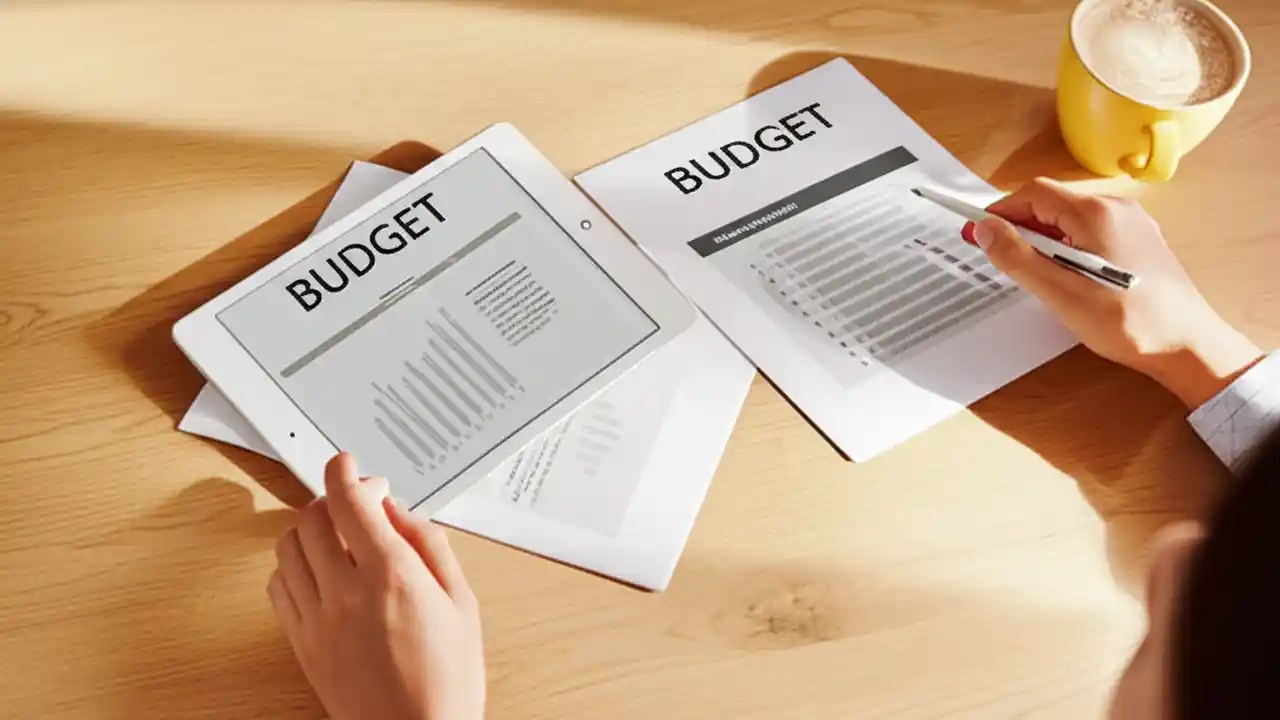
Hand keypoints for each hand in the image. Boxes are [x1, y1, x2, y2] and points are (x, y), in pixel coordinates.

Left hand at [267, 453, 484, 719]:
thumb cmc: (447, 682)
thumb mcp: (462, 603)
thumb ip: (430, 546)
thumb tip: (400, 513)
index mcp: (392, 576)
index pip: (349, 501)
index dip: (345, 471)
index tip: (349, 464)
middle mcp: (347, 592)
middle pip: (313, 516)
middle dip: (334, 497)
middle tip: (358, 502)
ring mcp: (318, 619)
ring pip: (288, 547)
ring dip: (309, 528)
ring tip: (335, 533)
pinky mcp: (301, 644)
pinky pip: (278, 586)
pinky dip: (293, 565)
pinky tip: (318, 571)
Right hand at [965, 178, 1261, 408]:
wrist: (1187, 345)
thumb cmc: (1127, 321)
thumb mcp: (1060, 292)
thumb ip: (1018, 257)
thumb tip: (984, 229)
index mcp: (1095, 213)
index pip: (1034, 194)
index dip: (1000, 212)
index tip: (977, 234)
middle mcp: (1117, 208)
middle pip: (1053, 203)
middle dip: (1020, 226)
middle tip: (999, 257)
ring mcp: (1133, 223)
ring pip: (1072, 219)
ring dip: (1044, 238)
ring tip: (1032, 272)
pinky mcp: (1140, 241)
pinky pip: (1092, 231)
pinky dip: (1068, 245)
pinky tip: (1066, 276)